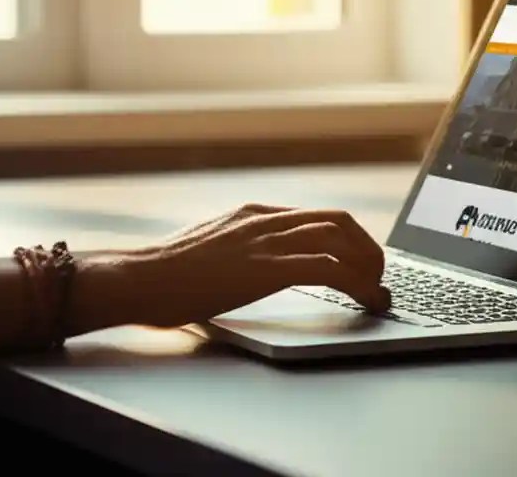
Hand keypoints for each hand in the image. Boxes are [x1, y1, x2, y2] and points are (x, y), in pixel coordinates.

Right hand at [69, 204, 391, 333]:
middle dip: (368, 249)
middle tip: (378, 278)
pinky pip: (331, 269)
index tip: (359, 262)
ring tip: (379, 293)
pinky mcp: (267, 268)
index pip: (315, 215)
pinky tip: (369, 302)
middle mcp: (263, 219)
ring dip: (370, 267)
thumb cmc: (162, 276)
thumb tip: (246, 269)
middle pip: (338, 220)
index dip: (347, 239)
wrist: (138, 279)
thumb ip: (233, 250)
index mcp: (250, 214)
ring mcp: (265, 240)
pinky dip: (360, 284)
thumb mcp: (206, 250)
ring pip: (341, 238)